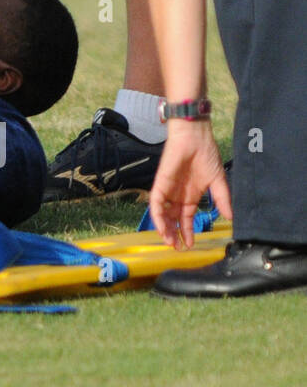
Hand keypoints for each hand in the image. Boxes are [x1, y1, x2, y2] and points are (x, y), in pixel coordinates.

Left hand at [149, 121, 232, 248]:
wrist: (195, 138)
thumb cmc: (206, 155)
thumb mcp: (218, 182)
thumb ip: (222, 200)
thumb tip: (231, 218)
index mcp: (191, 196)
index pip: (187, 218)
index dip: (188, 231)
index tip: (190, 245)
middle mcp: (178, 195)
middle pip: (173, 219)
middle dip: (174, 234)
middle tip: (177, 248)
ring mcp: (168, 190)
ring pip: (162, 213)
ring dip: (165, 228)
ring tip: (170, 242)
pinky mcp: (161, 183)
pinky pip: (156, 202)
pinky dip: (157, 215)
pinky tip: (162, 227)